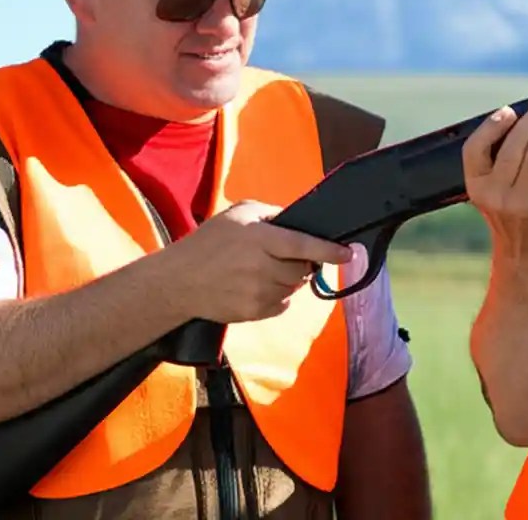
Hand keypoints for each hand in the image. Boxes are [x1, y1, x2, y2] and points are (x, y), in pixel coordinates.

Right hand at [165, 200, 353, 323]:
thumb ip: (272, 215)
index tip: (348, 253)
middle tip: (283, 256)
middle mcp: (262, 267)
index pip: (303, 245)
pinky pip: (283, 303)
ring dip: (289, 279)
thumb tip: (301, 222)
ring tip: (265, 269)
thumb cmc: (210, 242)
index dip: (328, 251)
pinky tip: (257, 285)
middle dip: (302, 263)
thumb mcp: (240, 214)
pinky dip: (279, 295)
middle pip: (302, 269)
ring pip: (295, 287)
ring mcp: (259, 293)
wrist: (180, 281)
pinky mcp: (255, 312)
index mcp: (260, 239)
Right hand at [463, 97, 527, 275]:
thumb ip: (499, 164)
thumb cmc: (515, 217)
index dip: (491, 126)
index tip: (509, 111)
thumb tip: (518, 116)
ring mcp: (522, 204)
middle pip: (513, 146)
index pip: (475, 148)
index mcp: (476, 188)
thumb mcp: (494, 193)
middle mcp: (496, 196)